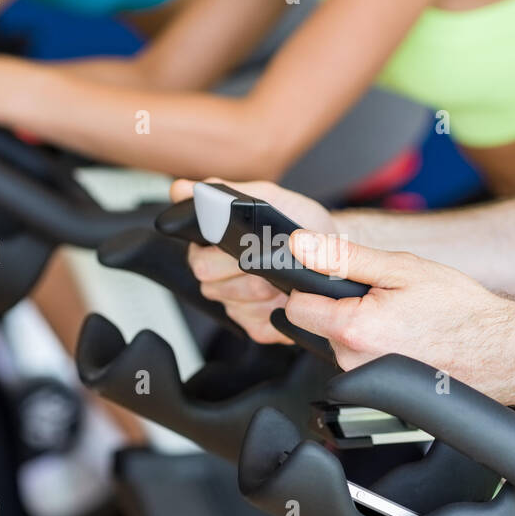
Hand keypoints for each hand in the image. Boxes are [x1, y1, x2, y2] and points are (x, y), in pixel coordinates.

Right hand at [171, 178, 335, 343]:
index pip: (198, 261)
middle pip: (213, 286)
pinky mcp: (254, 326)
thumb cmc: (298, 221)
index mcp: (209, 248)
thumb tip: (182, 189)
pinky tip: (288, 295)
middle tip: (271, 258)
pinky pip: (257, 325)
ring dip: (266, 290)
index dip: (223, 254)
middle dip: (247, 272)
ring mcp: (234, 304)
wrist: (332, 246)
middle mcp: (216, 279)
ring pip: (238, 305)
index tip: (248, 245)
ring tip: (284, 274)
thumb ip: (224, 191)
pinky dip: (277, 310)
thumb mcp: (266, 196)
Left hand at [285, 230, 514, 399]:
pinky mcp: (379, 391)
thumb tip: (302, 246)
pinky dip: (377, 346)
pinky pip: (362, 360)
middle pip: (320, 325)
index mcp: (353, 329)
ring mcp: (366, 381)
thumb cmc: (461, 313)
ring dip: (362, 326)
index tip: (335, 280)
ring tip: (402, 318)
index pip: (296, 308)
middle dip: (343, 306)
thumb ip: (343, 257)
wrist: (502, 352)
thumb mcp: (401, 268)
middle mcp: (353, 362)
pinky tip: (407, 338)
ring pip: (342, 343)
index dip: (311, 287)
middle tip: (386, 298)